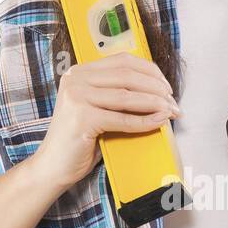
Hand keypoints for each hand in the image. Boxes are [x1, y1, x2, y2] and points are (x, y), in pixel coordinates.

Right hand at [32, 52, 179, 191]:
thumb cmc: (79, 140)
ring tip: (170, 111)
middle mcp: (76, 79)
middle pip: (127, 75)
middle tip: (173, 102)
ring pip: (127, 95)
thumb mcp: (97, 109)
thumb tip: (157, 92)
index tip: (166, 86)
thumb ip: (117, 95)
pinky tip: (158, 122)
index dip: (150, 71)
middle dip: (157, 88)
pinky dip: (144, 121)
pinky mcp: (82, 118)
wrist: (53, 166)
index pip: (122, 60)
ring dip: (155, 103)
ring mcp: (77, 97)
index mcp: (80, 72)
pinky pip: (122, 118)